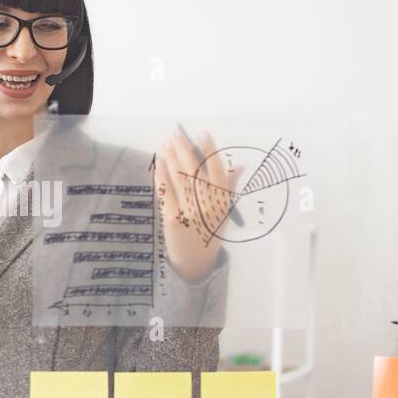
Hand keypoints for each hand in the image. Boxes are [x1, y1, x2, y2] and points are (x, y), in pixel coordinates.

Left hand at [154, 126, 235, 283]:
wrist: (195, 265)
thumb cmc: (210, 236)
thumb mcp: (224, 214)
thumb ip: (229, 189)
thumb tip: (240, 166)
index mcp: (222, 202)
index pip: (218, 170)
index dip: (210, 150)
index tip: (202, 133)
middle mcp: (207, 205)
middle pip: (195, 170)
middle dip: (184, 148)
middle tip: (175, 133)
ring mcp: (189, 212)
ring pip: (179, 178)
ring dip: (171, 157)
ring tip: (164, 142)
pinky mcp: (172, 219)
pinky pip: (166, 193)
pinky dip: (161, 176)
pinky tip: (158, 163)